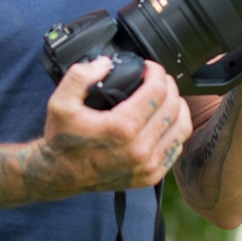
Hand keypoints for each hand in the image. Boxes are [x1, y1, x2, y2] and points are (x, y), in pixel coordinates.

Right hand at [38, 57, 192, 194]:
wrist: (59, 176)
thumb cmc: (62, 140)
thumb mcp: (60, 102)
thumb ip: (80, 76)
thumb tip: (105, 63)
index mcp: (121, 128)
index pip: (157, 90)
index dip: (156, 71)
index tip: (148, 68)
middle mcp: (138, 149)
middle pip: (173, 106)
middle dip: (168, 85)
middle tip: (157, 78)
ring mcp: (146, 165)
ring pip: (181, 127)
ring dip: (177, 106)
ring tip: (165, 96)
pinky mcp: (150, 177)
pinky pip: (176, 148)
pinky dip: (175, 130)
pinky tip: (163, 120)